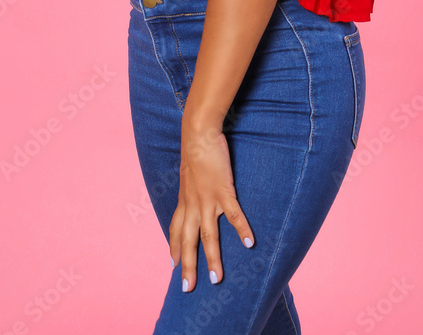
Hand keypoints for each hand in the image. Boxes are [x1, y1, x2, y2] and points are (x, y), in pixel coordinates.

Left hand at [169, 119, 254, 291]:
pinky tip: (250, 244)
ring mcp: (207, 200)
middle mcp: (193, 204)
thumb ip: (190, 184)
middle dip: (187, 266)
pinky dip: (242, 230)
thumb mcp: (188, 171)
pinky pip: (233, 215)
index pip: (176, 229)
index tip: (172, 264)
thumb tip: (192, 186)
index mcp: (184, 200)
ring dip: (213, 259)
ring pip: (208, 236)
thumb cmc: (196, 149)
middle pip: (188, 241)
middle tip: (187, 288)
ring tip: (218, 279)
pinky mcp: (223, 191)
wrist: (198, 133)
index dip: (174, 247)